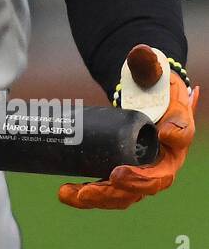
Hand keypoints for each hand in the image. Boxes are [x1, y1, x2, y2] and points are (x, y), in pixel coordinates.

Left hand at [59, 46, 197, 209]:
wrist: (137, 100)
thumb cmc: (148, 86)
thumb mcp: (148, 72)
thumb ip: (145, 62)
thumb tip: (140, 51)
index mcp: (178, 129)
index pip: (182, 133)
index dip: (177, 134)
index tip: (165, 133)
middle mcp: (165, 158)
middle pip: (155, 179)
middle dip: (133, 183)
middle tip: (112, 176)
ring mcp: (143, 172)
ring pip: (127, 193)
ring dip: (101, 197)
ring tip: (72, 194)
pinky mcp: (122, 177)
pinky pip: (108, 193)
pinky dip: (87, 197)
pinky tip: (65, 195)